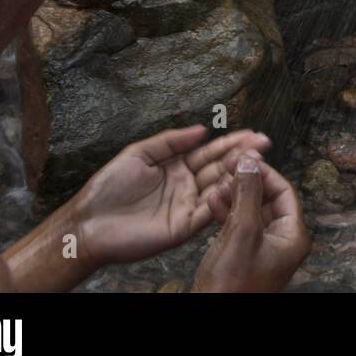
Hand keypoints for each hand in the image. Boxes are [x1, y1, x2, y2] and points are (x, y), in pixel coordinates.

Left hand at [70, 126, 271, 267]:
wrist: (90, 223)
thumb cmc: (108, 188)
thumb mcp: (138, 153)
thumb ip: (171, 140)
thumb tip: (202, 129)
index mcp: (176, 166)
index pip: (210, 152)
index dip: (231, 142)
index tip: (253, 132)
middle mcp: (186, 185)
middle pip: (220, 167)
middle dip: (243, 154)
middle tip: (265, 142)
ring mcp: (187, 205)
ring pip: (220, 186)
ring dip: (239, 173)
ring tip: (259, 159)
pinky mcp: (184, 226)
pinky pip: (209, 210)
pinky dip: (225, 197)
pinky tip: (239, 184)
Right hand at [193, 153, 310, 292]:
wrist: (212, 313)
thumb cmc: (232, 286)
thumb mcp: (242, 232)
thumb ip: (247, 194)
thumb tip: (250, 163)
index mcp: (292, 236)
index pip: (284, 192)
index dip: (265, 173)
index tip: (247, 158)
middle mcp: (281, 242)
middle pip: (267, 199)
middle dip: (247, 182)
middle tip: (230, 166)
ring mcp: (261, 248)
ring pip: (250, 211)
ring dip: (234, 194)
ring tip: (217, 182)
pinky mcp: (242, 254)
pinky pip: (238, 225)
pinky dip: (226, 211)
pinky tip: (213, 200)